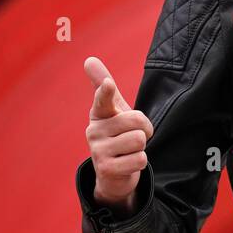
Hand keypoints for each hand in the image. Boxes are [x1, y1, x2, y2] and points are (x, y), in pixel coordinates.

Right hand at [84, 56, 152, 211]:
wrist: (114, 173)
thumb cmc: (117, 134)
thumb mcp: (113, 110)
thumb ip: (104, 87)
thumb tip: (88, 59)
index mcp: (99, 113)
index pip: (103, 99)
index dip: (106, 91)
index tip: (110, 84)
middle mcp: (94, 131)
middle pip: (137, 121)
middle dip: (144, 130)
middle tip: (133, 137)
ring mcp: (98, 151)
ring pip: (139, 140)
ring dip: (141, 148)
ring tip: (129, 150)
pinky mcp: (107, 169)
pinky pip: (139, 159)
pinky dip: (139, 162)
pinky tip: (127, 164)